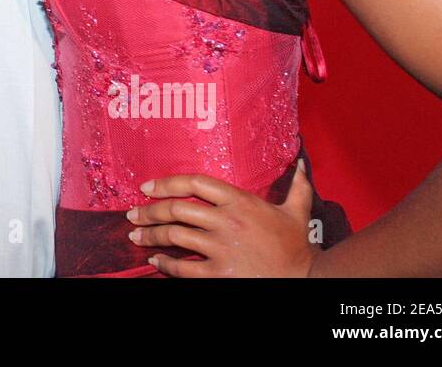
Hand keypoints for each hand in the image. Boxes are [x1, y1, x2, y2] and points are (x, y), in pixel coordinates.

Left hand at [127, 159, 320, 276]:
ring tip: (136, 235)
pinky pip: (184, 267)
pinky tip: (156, 261)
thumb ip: (297, 186)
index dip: (167, 183)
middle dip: (150, 211)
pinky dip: (166, 264)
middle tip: (133, 214)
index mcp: (241, 202)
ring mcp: (222, 248)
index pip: (195, 183)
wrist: (308, 279)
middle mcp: (227, 221)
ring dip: (151, 235)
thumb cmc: (297, 246)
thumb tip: (299, 162)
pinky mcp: (220, 274)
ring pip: (175, 236)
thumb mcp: (298, 211)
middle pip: (177, 209)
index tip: (147, 187)